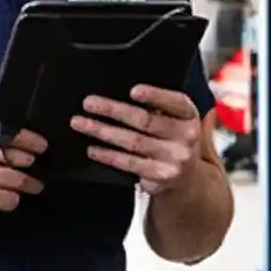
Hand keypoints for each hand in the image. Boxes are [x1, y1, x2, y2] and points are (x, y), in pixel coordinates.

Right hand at [0, 87, 47, 226]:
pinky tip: (7, 197)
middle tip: (34, 164)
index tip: (41, 145)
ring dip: (27, 184)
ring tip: (32, 184)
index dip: (30, 140)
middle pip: (18, 157)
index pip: (9, 133)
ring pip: (17, 180)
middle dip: (30, 162)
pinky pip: (10, 199)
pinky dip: (12, 200)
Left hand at [71, 84, 201, 195]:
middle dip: (113, 110)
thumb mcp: (176, 119)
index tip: (133, 91)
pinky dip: (108, 155)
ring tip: (81, 123)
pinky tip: (93, 148)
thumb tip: (117, 94)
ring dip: (103, 131)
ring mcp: (174, 159)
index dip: (154, 95)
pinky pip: (129, 163)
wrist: (187, 179)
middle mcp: (186, 137)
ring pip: (133, 141)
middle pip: (146, 120)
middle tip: (89, 103)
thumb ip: (157, 107)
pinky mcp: (160, 176)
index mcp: (189, 115)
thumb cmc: (173, 139)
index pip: (175, 102)